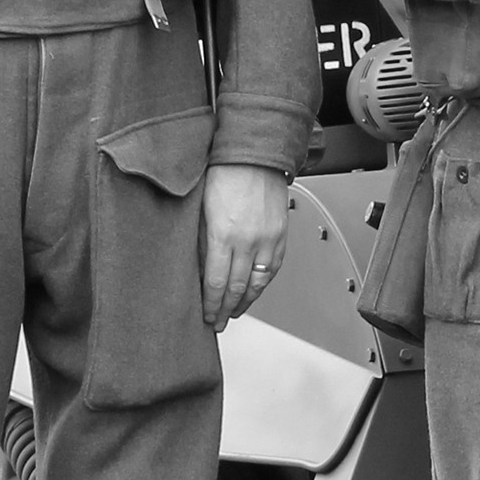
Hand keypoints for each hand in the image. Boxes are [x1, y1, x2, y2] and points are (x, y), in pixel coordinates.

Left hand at [199, 164, 291, 329]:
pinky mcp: (281, 234)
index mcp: (224, 235)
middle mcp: (249, 241)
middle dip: (226, 309)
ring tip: (236, 312)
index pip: (216, 282)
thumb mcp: (200, 212)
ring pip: (258, 282)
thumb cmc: (223, 175)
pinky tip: (254, 290)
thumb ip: (200, 243)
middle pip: (237, 287)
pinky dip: (263, 283)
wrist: (254, 157)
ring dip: (246, 301)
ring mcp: (268, 239)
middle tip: (219, 323)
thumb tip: (199, 272)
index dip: (211, 304)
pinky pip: (273, 267)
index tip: (206, 316)